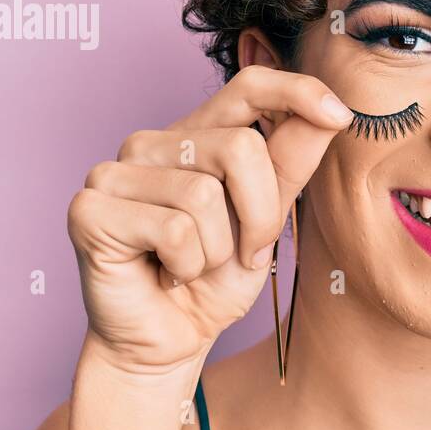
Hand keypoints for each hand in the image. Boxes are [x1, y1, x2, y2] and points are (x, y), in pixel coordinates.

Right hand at [66, 65, 353, 373]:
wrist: (169, 342)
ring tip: (193, 265)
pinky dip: (187, 266)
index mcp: (195, 136)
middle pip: (240, 146)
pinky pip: (174, 229)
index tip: (339, 115)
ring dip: (217, 249)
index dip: (296, 91)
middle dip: (260, 214)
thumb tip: (330, 111)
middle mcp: (152, 143)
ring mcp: (114, 171)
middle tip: (241, 253)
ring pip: (205, 194)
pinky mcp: (91, 209)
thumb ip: (290, 164)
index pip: (248, 87)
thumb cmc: (214, 281)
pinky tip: (165, 274)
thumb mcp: (267, 220)